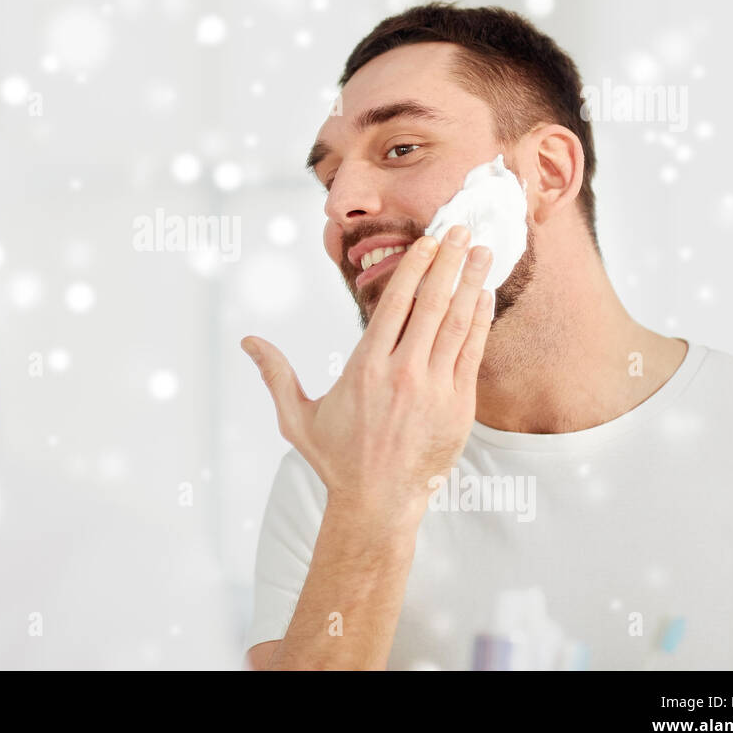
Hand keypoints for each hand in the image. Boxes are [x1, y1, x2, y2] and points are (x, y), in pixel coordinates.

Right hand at [241, 225, 493, 521]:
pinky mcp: (459, 407)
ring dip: (471, 282)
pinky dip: (480, 320)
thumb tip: (248, 342)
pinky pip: (472, 352)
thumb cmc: (336, 459)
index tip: (429, 241)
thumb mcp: (296, 417)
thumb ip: (275, 374)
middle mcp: (402, 373)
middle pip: (431, 302)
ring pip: (457, 322)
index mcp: (365, 367)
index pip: (396, 302)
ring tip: (482, 252)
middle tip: (462, 229)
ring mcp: (435, 389)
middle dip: (449, 260)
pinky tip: (484, 296)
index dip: (415, 266)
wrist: (378, 503)